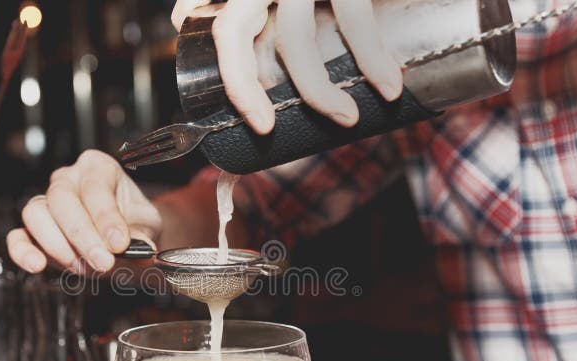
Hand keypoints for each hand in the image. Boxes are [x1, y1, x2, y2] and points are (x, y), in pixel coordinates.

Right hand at [7, 150, 162, 273]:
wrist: (128, 243)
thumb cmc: (136, 225)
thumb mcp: (148, 227)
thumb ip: (142, 237)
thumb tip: (143, 250)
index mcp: (98, 167)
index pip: (95, 187)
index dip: (106, 217)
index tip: (120, 243)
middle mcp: (68, 180)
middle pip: (62, 199)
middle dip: (82, 235)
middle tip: (103, 261)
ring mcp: (47, 203)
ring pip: (37, 214)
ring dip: (57, 244)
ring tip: (82, 266)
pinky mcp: (33, 231)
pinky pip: (18, 237)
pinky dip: (22, 252)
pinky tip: (37, 265)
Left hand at [171, 0, 402, 132]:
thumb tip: (188, 17)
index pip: (208, 21)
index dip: (218, 67)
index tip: (246, 109)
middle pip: (233, 33)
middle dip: (244, 88)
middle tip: (265, 127)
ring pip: (295, 38)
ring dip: (317, 90)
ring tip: (345, 118)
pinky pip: (353, 19)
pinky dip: (371, 58)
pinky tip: (388, 84)